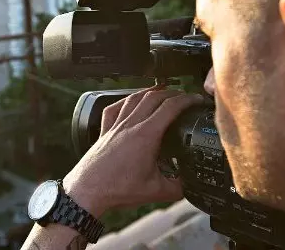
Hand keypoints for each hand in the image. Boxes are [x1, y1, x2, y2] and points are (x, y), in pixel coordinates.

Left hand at [63, 88, 203, 216]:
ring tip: (162, 91)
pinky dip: (126, 100)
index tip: (196, 100)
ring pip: (135, 98)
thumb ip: (178, 187)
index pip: (170, 107)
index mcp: (146, 135)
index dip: (187, 100)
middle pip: (154, 97)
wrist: (88, 191)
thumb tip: (190, 185)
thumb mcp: (156, 191)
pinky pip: (115, 107)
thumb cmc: (116, 189)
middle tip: (184, 96)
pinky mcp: (106, 130)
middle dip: (172, 93)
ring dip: (151, 92)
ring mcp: (116, 125)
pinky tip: (130, 100)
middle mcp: (131, 125)